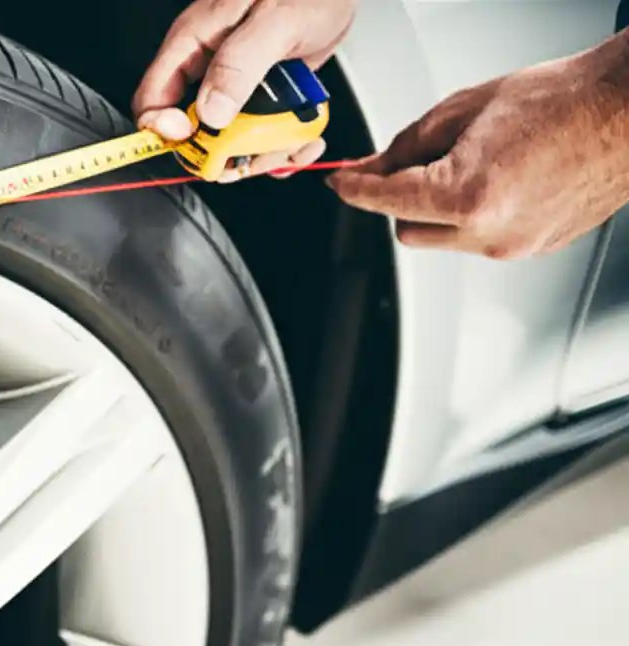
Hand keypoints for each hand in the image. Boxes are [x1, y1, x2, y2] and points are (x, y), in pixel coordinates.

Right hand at [133, 0, 355, 181]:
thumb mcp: (275, 21)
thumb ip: (239, 64)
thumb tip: (211, 112)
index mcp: (193, 41)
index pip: (154, 98)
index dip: (165, 130)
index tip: (199, 144)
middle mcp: (210, 65)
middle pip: (194, 127)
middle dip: (222, 151)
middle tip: (251, 154)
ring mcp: (237, 82)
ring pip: (230, 136)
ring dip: (260, 151)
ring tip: (291, 143)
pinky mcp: (263, 93)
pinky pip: (261, 131)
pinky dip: (282, 144)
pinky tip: (302, 140)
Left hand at [328, 37, 628, 258]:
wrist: (624, 111)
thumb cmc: (561, 101)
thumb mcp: (463, 109)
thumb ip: (408, 144)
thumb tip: (376, 165)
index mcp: (467, 198)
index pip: (385, 201)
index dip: (355, 189)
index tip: (339, 183)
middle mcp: (490, 234)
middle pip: (407, 228)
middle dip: (401, 197)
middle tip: (413, 160)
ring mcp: (514, 247)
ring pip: (443, 236)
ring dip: (438, 207)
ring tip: (475, 160)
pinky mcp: (533, 249)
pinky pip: (479, 238)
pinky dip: (474, 214)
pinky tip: (500, 177)